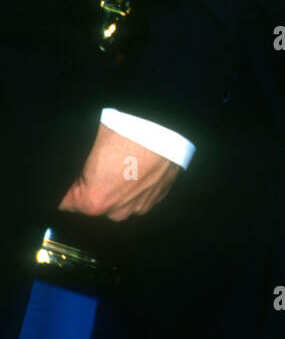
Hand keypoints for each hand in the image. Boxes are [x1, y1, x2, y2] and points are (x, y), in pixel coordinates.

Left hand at [57, 124, 179, 221]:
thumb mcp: (88, 141)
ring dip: (114, 185)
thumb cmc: (128, 132)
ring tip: (120, 160)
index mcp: (93, 200)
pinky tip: (135, 164)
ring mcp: (139, 206)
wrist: (166, 127)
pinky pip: (136, 197)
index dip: (64, 186)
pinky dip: (133, 184)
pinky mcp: (157, 198)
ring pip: (116, 200)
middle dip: (90, 185)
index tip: (68, 175)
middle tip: (96, 160)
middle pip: (91, 202)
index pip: (63, 202)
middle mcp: (117, 210)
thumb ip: (72, 161)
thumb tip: (66, 163)